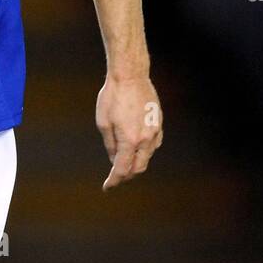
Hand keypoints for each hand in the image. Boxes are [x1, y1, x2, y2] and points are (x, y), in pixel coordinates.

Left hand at [96, 75, 162, 190]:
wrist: (130, 75)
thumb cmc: (112, 97)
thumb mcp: (104, 123)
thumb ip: (110, 145)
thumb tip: (115, 159)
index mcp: (130, 140)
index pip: (122, 169)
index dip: (114, 181)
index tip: (107, 187)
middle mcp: (146, 138)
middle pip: (138, 167)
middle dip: (126, 175)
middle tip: (115, 177)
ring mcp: (155, 130)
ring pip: (148, 156)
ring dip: (137, 163)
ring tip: (124, 163)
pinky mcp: (159, 122)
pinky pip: (154, 143)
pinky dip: (145, 150)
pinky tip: (137, 148)